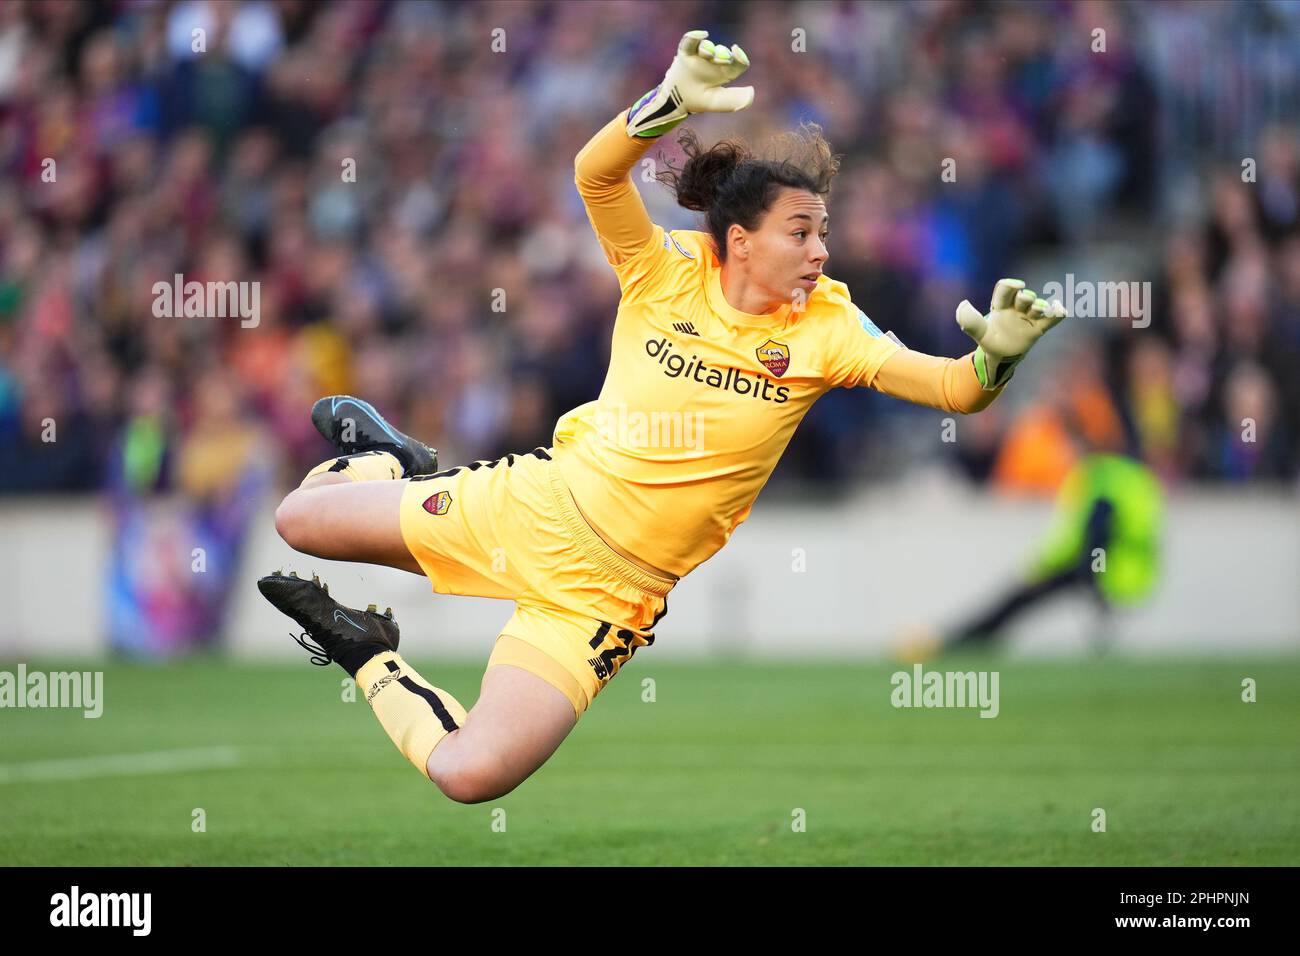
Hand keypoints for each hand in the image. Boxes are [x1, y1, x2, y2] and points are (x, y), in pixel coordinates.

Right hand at [625, 30, 752, 138]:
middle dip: (723, 54)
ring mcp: (700, 56)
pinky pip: (690, 40)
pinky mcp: (686, 52)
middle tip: (720, 60)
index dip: (740, 57)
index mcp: (725, 72)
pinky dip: (695, 36)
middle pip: (723, 52)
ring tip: (708, 54)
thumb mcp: (717, 102)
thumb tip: (751, 91)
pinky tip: (702, 34)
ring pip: (707, 46)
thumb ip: (734, 100)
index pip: (738, 62)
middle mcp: (714, 62)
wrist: (676, 102)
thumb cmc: (698, 101)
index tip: (737, 53)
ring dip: (708, 48)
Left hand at [956, 279, 1067, 389]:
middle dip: (1026, 297)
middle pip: (1023, 297)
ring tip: (1039, 309)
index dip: (1011, 285)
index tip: (1017, 286)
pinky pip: (1051, 319)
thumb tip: (963, 304)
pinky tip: (1061, 309)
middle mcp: (1016, 308)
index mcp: (1001, 306)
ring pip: (1037, 306)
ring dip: (1039, 306)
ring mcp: (1028, 317)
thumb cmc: (990, 340)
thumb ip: (970, 320)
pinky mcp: (1039, 328)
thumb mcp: (979, 333)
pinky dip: (1057, 313)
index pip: (1005, 290)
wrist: (1000, 356)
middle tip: (1026, 299)